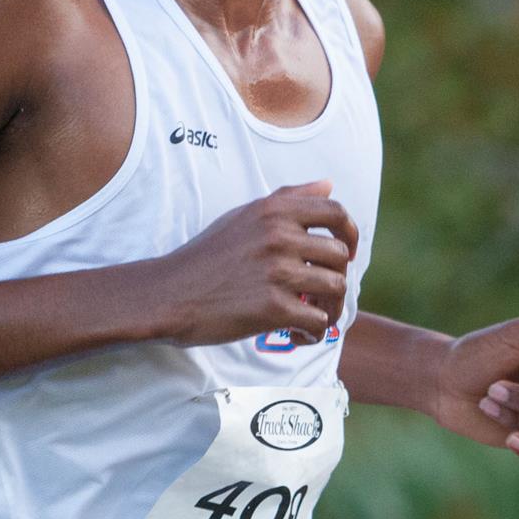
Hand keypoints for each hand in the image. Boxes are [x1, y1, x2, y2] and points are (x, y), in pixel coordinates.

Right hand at [148, 180, 358, 347]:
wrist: (169, 294)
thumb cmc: (206, 256)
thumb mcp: (244, 215)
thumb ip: (288, 198)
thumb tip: (328, 184)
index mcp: (273, 211)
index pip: (335, 212)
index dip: (349, 234)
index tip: (346, 252)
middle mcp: (279, 236)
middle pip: (340, 256)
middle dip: (336, 278)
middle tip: (318, 294)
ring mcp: (277, 271)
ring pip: (335, 289)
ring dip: (329, 309)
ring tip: (310, 316)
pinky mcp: (272, 307)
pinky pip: (318, 321)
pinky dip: (313, 332)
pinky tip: (296, 333)